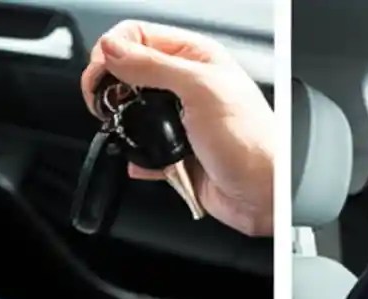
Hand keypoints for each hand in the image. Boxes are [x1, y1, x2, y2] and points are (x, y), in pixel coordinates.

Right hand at [80, 20, 273, 235]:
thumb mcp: (199, 90)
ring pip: (132, 112)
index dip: (114, 50)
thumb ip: (152, 66)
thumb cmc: (252, 142)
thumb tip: (112, 48)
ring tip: (121, 129)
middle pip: (129, 72)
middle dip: (111, 87)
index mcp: (196, 57)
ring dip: (122, 123)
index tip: (102, 73)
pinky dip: (137, 156)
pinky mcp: (176, 150)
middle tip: (104, 103)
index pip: (139, 36)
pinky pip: (142, 148)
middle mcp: (187, 84)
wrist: (265, 194)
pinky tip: (141, 160)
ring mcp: (180, 119)